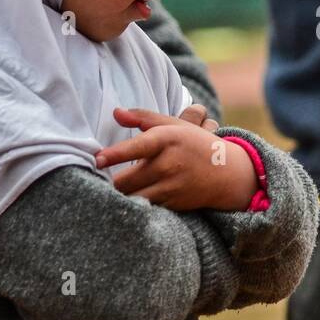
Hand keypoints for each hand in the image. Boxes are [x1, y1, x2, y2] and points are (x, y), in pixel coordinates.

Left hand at [95, 108, 257, 210]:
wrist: (228, 174)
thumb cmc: (194, 145)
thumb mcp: (173, 126)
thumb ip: (143, 117)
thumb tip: (116, 113)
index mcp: (167, 139)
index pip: (138, 147)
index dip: (116, 154)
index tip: (98, 160)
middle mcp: (169, 164)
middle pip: (127, 180)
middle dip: (108, 182)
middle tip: (91, 179)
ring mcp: (171, 186)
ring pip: (133, 196)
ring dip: (117, 196)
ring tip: (102, 192)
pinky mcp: (172, 204)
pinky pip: (144, 206)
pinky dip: (131, 205)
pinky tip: (121, 202)